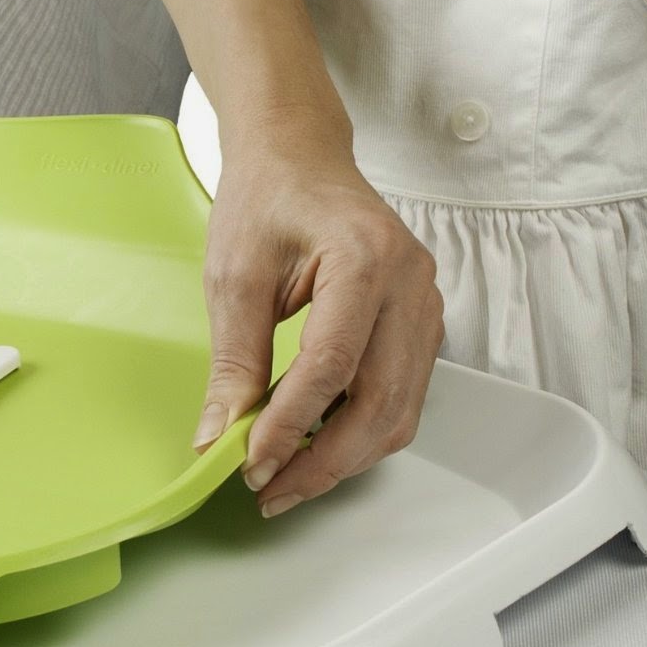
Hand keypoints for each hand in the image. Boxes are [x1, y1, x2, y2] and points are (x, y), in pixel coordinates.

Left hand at [193, 135, 443, 515]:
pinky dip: (360, 429)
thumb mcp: (233, 273)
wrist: (300, 156)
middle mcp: (412, 284)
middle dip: (323, 461)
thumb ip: (233, 359)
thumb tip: (219, 435)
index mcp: (366, 259)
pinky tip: (314, 442)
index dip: (291, 425)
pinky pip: (402, 394)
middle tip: (269, 489)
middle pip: (381, 402)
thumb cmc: (267, 197)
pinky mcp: (422, 323)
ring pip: (400, 411)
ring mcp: (426, 305)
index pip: (332, 365)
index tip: (250, 464)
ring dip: (345, 456)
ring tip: (286, 477)